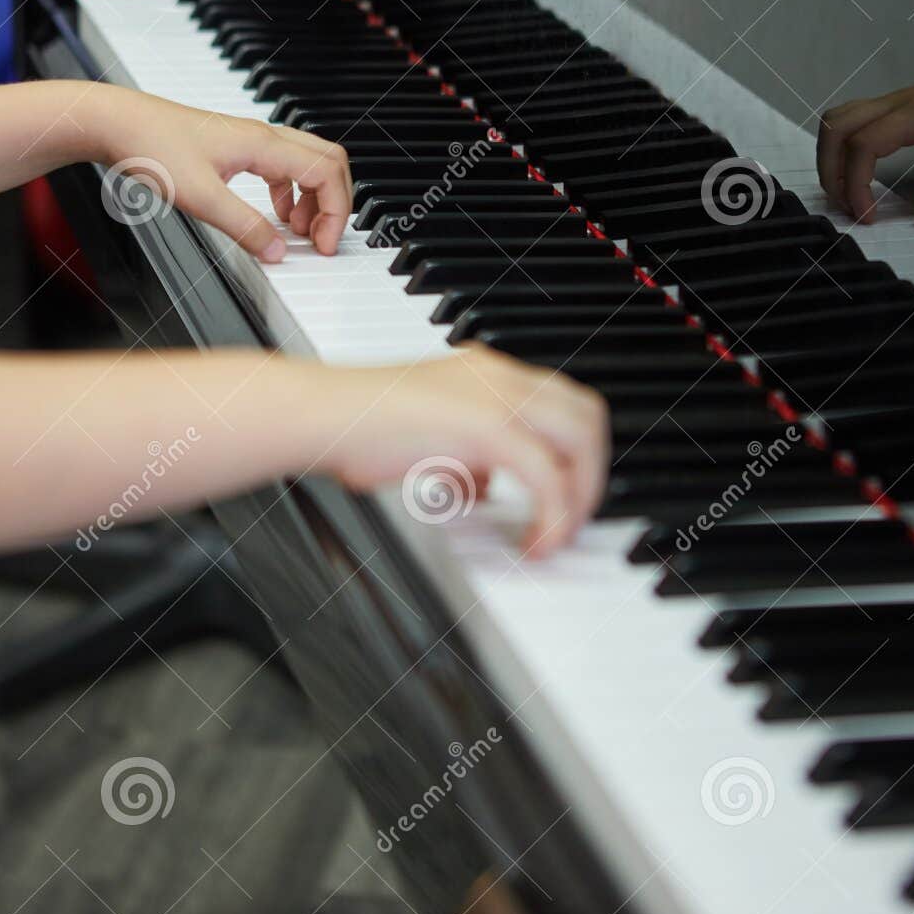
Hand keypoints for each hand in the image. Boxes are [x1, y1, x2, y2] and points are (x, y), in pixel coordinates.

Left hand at [95, 87, 351, 260]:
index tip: (322, 244)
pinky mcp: (237, 146)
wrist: (117, 121)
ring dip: (313, 199)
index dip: (335, 212)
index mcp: (264, 144)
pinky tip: (275, 213)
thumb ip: (243, 227)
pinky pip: (283, 167)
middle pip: (328, 162)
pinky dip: (291, 193)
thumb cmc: (151, 145)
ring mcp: (252, 140)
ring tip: (298, 232)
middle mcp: (264, 137)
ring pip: (307, 163)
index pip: (326, 173)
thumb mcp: (200, 197)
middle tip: (322, 240)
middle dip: (334, 204)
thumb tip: (276, 251)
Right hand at [317, 346, 609, 555]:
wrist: (323, 416)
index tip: (562, 495)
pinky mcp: (490, 426)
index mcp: (489, 372)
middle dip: (590, 474)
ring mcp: (499, 396)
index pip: (561, 403)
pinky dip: (555, 513)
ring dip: (580, 495)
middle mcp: (502, 376)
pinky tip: (538, 541)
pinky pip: (548, 475)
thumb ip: (465, 458)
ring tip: (557, 534)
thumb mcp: (426, 442)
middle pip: (587, 416)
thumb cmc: (356, 429)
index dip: (572, 452)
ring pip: (581, 441)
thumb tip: (485, 486)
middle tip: (571, 519)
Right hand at [817, 48, 913, 224]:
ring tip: (847, 192)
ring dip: (831, 157)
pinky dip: (843, 146)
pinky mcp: (899, 103)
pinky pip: (853, 119)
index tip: (869, 217)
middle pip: (835, 128)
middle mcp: (898, 101)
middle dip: (830, 173)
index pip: (862, 145)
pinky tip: (860, 171)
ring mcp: (896, 100)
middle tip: (849, 208)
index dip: (855, 185)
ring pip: (838, 120)